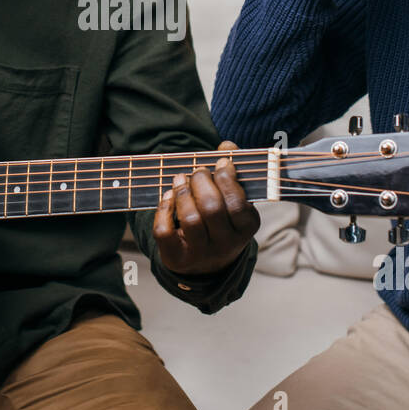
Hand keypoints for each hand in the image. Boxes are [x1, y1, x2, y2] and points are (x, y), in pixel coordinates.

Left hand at [153, 141, 260, 276]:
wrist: (208, 264)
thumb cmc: (222, 221)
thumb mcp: (233, 200)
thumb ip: (231, 171)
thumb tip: (227, 145)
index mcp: (246, 228)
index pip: (238, 203)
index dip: (227, 179)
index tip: (220, 163)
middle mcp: (226, 245)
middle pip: (212, 208)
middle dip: (201, 182)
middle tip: (198, 171)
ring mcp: (201, 254)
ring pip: (190, 220)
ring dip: (182, 192)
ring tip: (180, 179)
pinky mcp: (177, 258)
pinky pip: (165, 232)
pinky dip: (163, 209)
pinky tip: (167, 196)